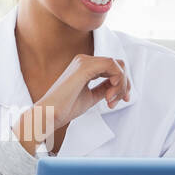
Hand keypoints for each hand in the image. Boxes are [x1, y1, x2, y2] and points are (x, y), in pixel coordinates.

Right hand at [12, 54, 130, 154]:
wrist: (50, 114)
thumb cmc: (65, 108)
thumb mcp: (91, 96)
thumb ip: (103, 88)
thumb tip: (118, 86)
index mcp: (84, 66)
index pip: (112, 67)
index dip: (123, 83)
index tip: (122, 100)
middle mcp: (84, 60)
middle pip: (118, 64)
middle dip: (124, 84)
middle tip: (119, 101)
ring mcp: (84, 61)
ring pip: (116, 64)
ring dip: (121, 84)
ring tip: (110, 100)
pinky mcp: (85, 66)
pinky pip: (111, 65)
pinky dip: (117, 80)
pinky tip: (109, 94)